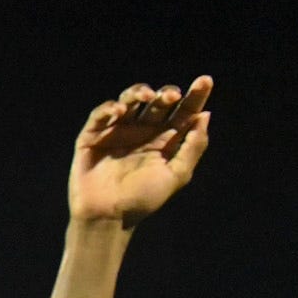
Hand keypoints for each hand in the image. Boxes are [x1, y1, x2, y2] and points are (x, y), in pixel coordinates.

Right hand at [68, 77, 211, 225]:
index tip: (205, 80)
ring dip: (138, 92)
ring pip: (129, 101)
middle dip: (166, 94)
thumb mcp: (177, 175)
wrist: (108, 217)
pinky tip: (118, 112)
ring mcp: (117, 132)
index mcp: (165, 140)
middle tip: (172, 96)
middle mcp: (142, 132)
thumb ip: (193, 146)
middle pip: (158, 102)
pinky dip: (108, 108)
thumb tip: (204, 116)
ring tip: (147, 96)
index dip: (195, 95)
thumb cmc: (143, 200)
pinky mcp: (92, 137)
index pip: (183, 112)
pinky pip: (99, 115)